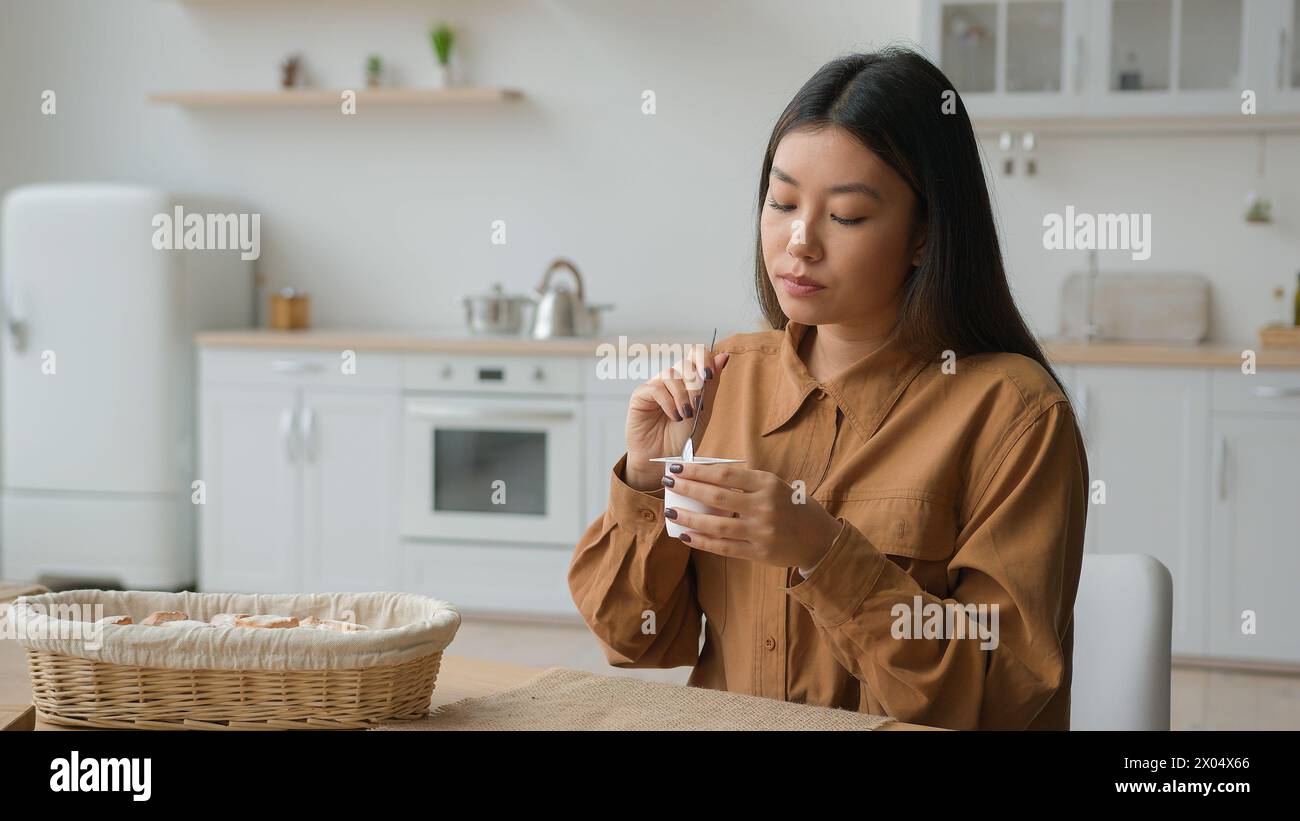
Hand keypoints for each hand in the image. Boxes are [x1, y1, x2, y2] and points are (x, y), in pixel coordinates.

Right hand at [624, 343, 729, 489]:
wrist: (664, 458)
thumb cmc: (682, 437)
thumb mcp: (704, 411)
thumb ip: (712, 384)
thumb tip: (724, 356)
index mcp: (688, 380)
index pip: (696, 354)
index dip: (704, 358)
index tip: (709, 376)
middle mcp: (671, 379)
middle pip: (685, 364)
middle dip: (695, 386)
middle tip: (696, 407)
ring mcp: (655, 385)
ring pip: (671, 374)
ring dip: (682, 396)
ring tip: (685, 416)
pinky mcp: (641, 395)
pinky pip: (656, 388)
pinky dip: (669, 402)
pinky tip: (674, 416)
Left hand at [661, 461, 840, 570]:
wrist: (820, 539)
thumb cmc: (793, 507)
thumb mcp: (775, 486)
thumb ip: (746, 483)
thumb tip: (705, 476)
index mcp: (768, 484)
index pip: (725, 474)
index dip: (697, 470)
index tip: (677, 466)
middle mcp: (764, 506)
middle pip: (717, 496)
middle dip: (688, 488)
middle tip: (667, 483)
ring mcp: (761, 531)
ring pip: (717, 525)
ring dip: (690, 517)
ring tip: (670, 511)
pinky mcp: (759, 553)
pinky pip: (724, 547)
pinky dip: (702, 541)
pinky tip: (686, 535)